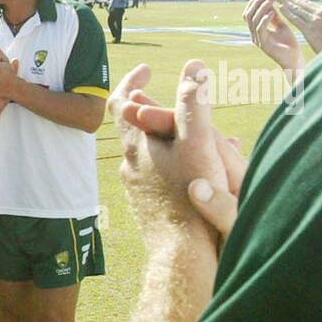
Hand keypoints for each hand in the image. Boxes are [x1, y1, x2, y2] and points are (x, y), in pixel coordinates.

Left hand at [109, 60, 238, 244]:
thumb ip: (193, 104)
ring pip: (150, 154)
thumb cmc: (192, 199)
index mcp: (135, 146)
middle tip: (178, 99)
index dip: (131, 81)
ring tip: (200, 134)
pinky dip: (178, 163)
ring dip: (171, 139)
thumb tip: (193, 66)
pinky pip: (160, 177)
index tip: (146, 70)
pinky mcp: (149, 207)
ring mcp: (137, 189)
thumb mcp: (197, 144)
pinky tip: (201, 169)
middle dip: (158, 109)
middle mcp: (128, 166)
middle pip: (135, 128)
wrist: (183, 255)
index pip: (120, 103)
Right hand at [243, 0, 301, 72]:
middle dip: (256, 3)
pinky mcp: (264, 44)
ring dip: (261, 9)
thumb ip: (274, 16)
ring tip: (271, 1)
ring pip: (252, 21)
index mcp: (257, 30)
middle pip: (247, 15)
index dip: (254, 2)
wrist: (293, 59)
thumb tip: (270, 2)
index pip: (248, 13)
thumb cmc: (288, 43)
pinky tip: (273, 12)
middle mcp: (254, 35)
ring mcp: (258, 40)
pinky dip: (265, 19)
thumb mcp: (281, 25)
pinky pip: (260, 29)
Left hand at [273, 0, 321, 53]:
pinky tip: (279, 8)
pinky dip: (287, 12)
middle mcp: (321, 12)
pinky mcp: (310, 29)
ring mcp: (315, 20)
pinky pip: (295, 19)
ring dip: (285, 2)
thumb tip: (316, 19)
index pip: (308, 3)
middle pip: (301, 3)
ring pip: (296, 9)